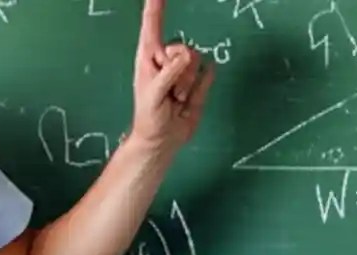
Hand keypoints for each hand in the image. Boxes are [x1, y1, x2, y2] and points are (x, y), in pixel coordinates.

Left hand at [129, 0, 214, 153]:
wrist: (163, 140)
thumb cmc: (149, 117)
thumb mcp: (154, 95)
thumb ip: (168, 74)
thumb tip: (185, 57)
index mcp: (148, 57)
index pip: (152, 26)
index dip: (155, 8)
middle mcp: (166, 59)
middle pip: (183, 47)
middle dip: (180, 72)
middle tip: (170, 93)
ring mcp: (183, 69)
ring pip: (197, 59)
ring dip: (188, 83)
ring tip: (177, 99)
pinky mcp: (199, 80)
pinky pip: (208, 73)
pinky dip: (201, 86)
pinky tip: (189, 98)